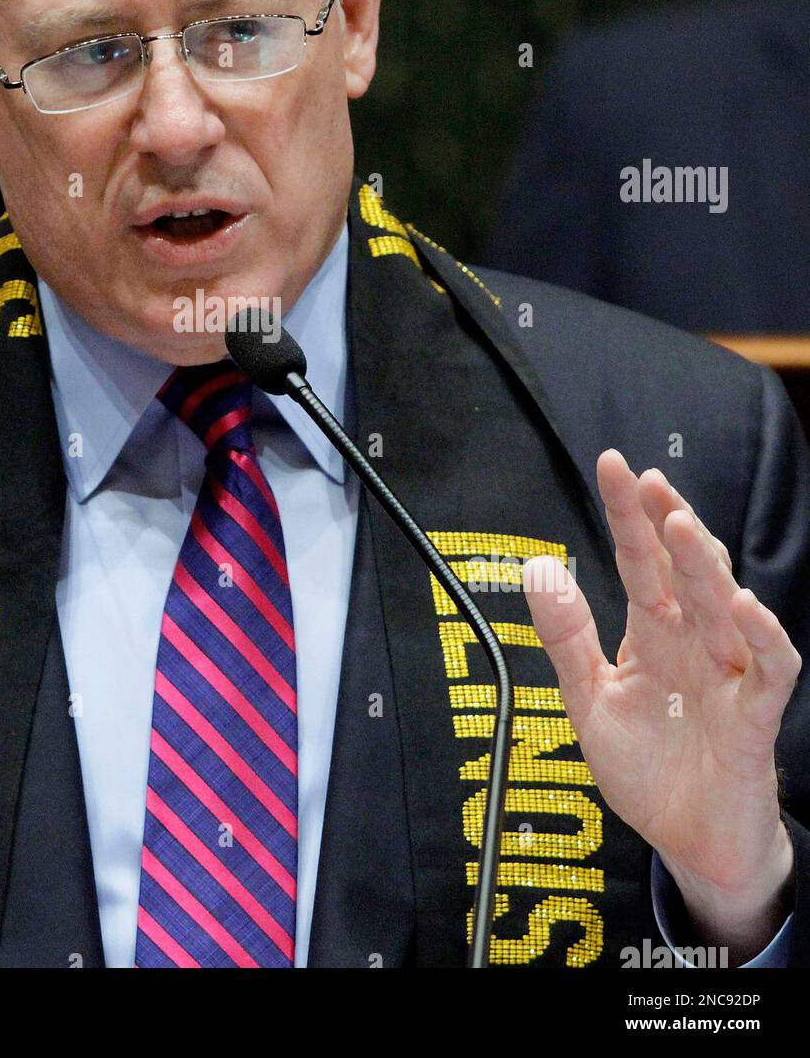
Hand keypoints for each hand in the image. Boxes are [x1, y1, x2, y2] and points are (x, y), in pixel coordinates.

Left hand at [522, 450, 799, 962]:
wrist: (689, 842)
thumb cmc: (649, 768)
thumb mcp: (590, 699)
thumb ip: (566, 638)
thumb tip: (538, 569)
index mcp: (654, 632)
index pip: (642, 561)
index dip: (629, 515)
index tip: (613, 465)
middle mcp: (695, 642)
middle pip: (685, 570)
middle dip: (667, 522)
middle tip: (646, 480)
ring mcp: (728, 675)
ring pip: (724, 607)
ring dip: (705, 566)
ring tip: (680, 526)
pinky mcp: (755, 717)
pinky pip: (769, 670)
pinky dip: (761, 637)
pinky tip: (742, 608)